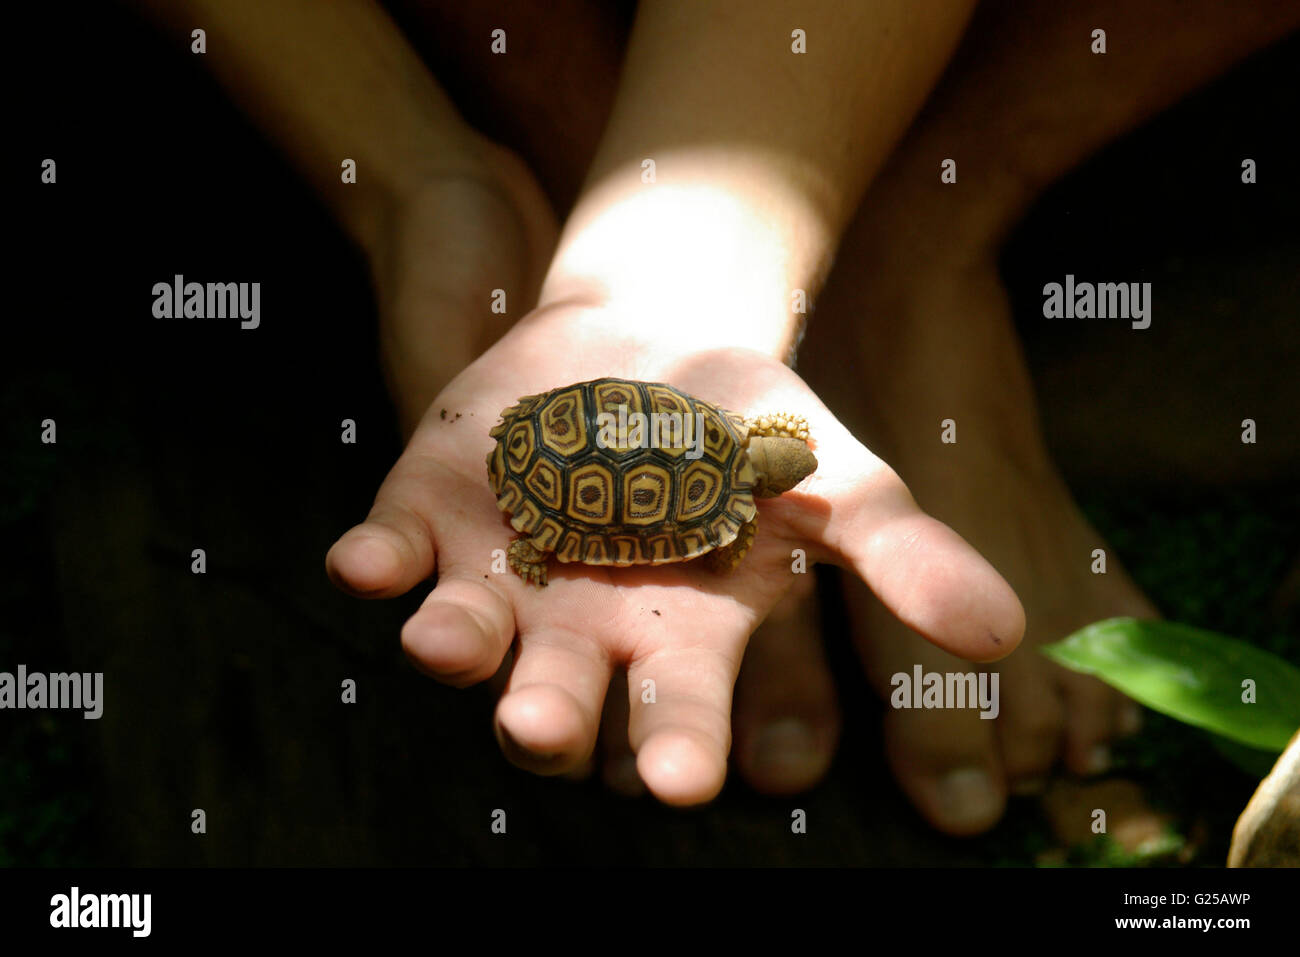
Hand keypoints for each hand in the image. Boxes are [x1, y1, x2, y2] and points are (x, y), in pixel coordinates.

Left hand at [326, 300, 1024, 804]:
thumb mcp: (838, 481)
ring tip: (447, 643)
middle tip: (545, 728)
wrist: (657, 335)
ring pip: (466, 637)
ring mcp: (500, 577)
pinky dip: (375, 563)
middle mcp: (578, 632)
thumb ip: (905, 556)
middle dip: (547, 718)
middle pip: (555, 701)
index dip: (676, 746)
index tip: (679, 777)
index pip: (677, 718)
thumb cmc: (753, 425)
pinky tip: (363, 565)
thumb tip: (1006, 639)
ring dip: (454, 646)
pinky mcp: (431, 518)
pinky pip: (392, 555)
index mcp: (677, 642)